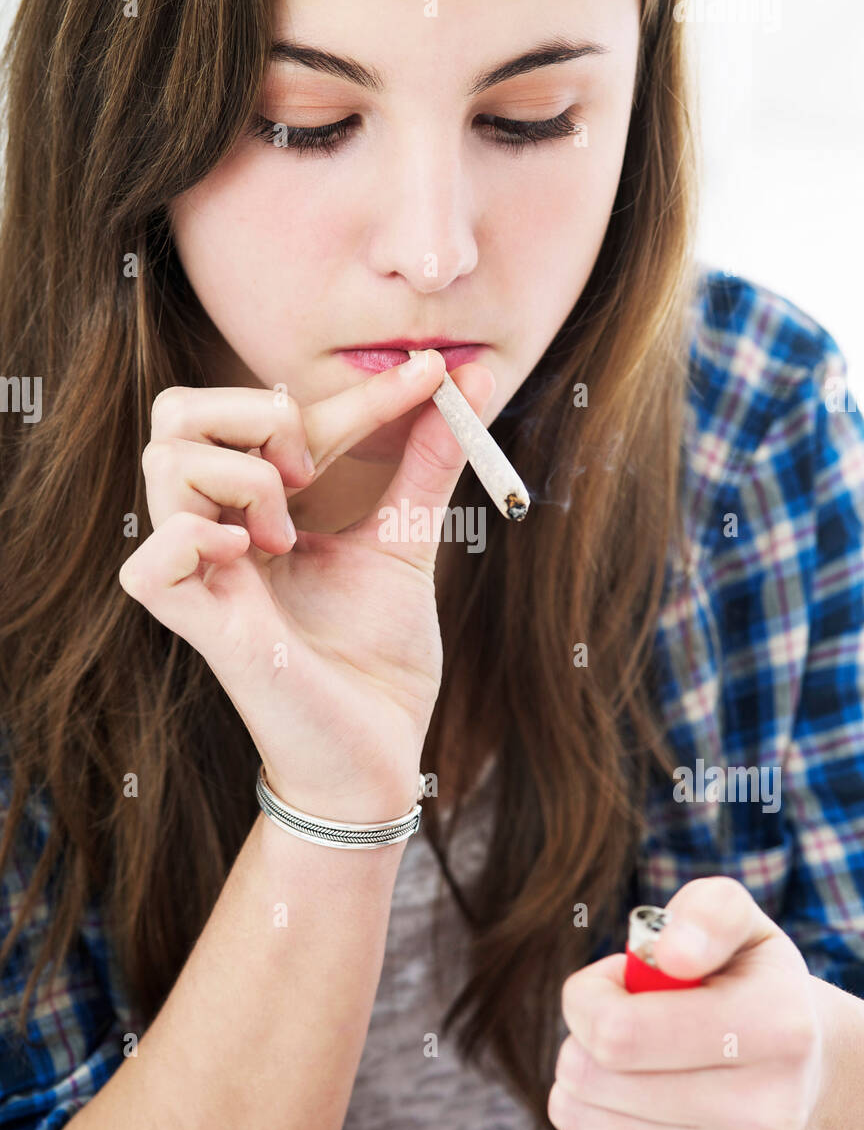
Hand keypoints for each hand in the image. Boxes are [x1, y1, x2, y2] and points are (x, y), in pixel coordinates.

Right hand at [118, 353, 495, 820]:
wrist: (381, 755)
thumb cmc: (379, 660)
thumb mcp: (406, 542)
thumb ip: (427, 463)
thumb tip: (472, 381)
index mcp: (259, 509)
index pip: (272, 414)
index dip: (355, 393)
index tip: (433, 374)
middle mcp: (219, 533)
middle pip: (176, 414)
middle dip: (251, 412)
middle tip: (311, 469)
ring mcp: (203, 579)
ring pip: (163, 463)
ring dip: (241, 475)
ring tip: (289, 534)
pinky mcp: (199, 628)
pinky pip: (151, 562)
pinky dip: (199, 539)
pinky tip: (252, 559)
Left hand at [548, 877, 824, 1129]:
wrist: (796, 1072)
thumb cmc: (748, 981)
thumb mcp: (740, 924)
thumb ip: (707, 912)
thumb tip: (670, 954)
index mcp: (775, 1027)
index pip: (618, 1031)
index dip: (588, 994)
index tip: (616, 978)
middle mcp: (764, 1109)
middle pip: (591, 1075)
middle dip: (582, 1030)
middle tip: (621, 1013)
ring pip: (582, 1117)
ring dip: (583, 1073)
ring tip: (630, 1052)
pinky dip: (593, 1117)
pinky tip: (632, 1094)